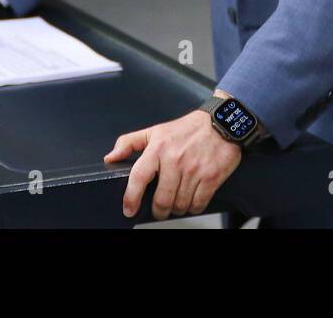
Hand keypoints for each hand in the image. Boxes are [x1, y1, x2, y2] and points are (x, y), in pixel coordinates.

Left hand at [104, 107, 241, 220]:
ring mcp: (193, 170)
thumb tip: (110, 157)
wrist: (222, 123)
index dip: (131, 197)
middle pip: (161, 199)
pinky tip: (192, 200)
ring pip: (179, 205)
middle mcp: (175, 160)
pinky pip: (198, 204)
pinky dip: (193, 207)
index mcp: (158, 148)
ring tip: (177, 202)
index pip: (138, 177)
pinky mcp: (211, 178)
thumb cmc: (188, 128)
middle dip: (159, 210)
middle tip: (160, 209)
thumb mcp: (155, 130)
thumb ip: (129, 143)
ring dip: (177, 209)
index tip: (128, 209)